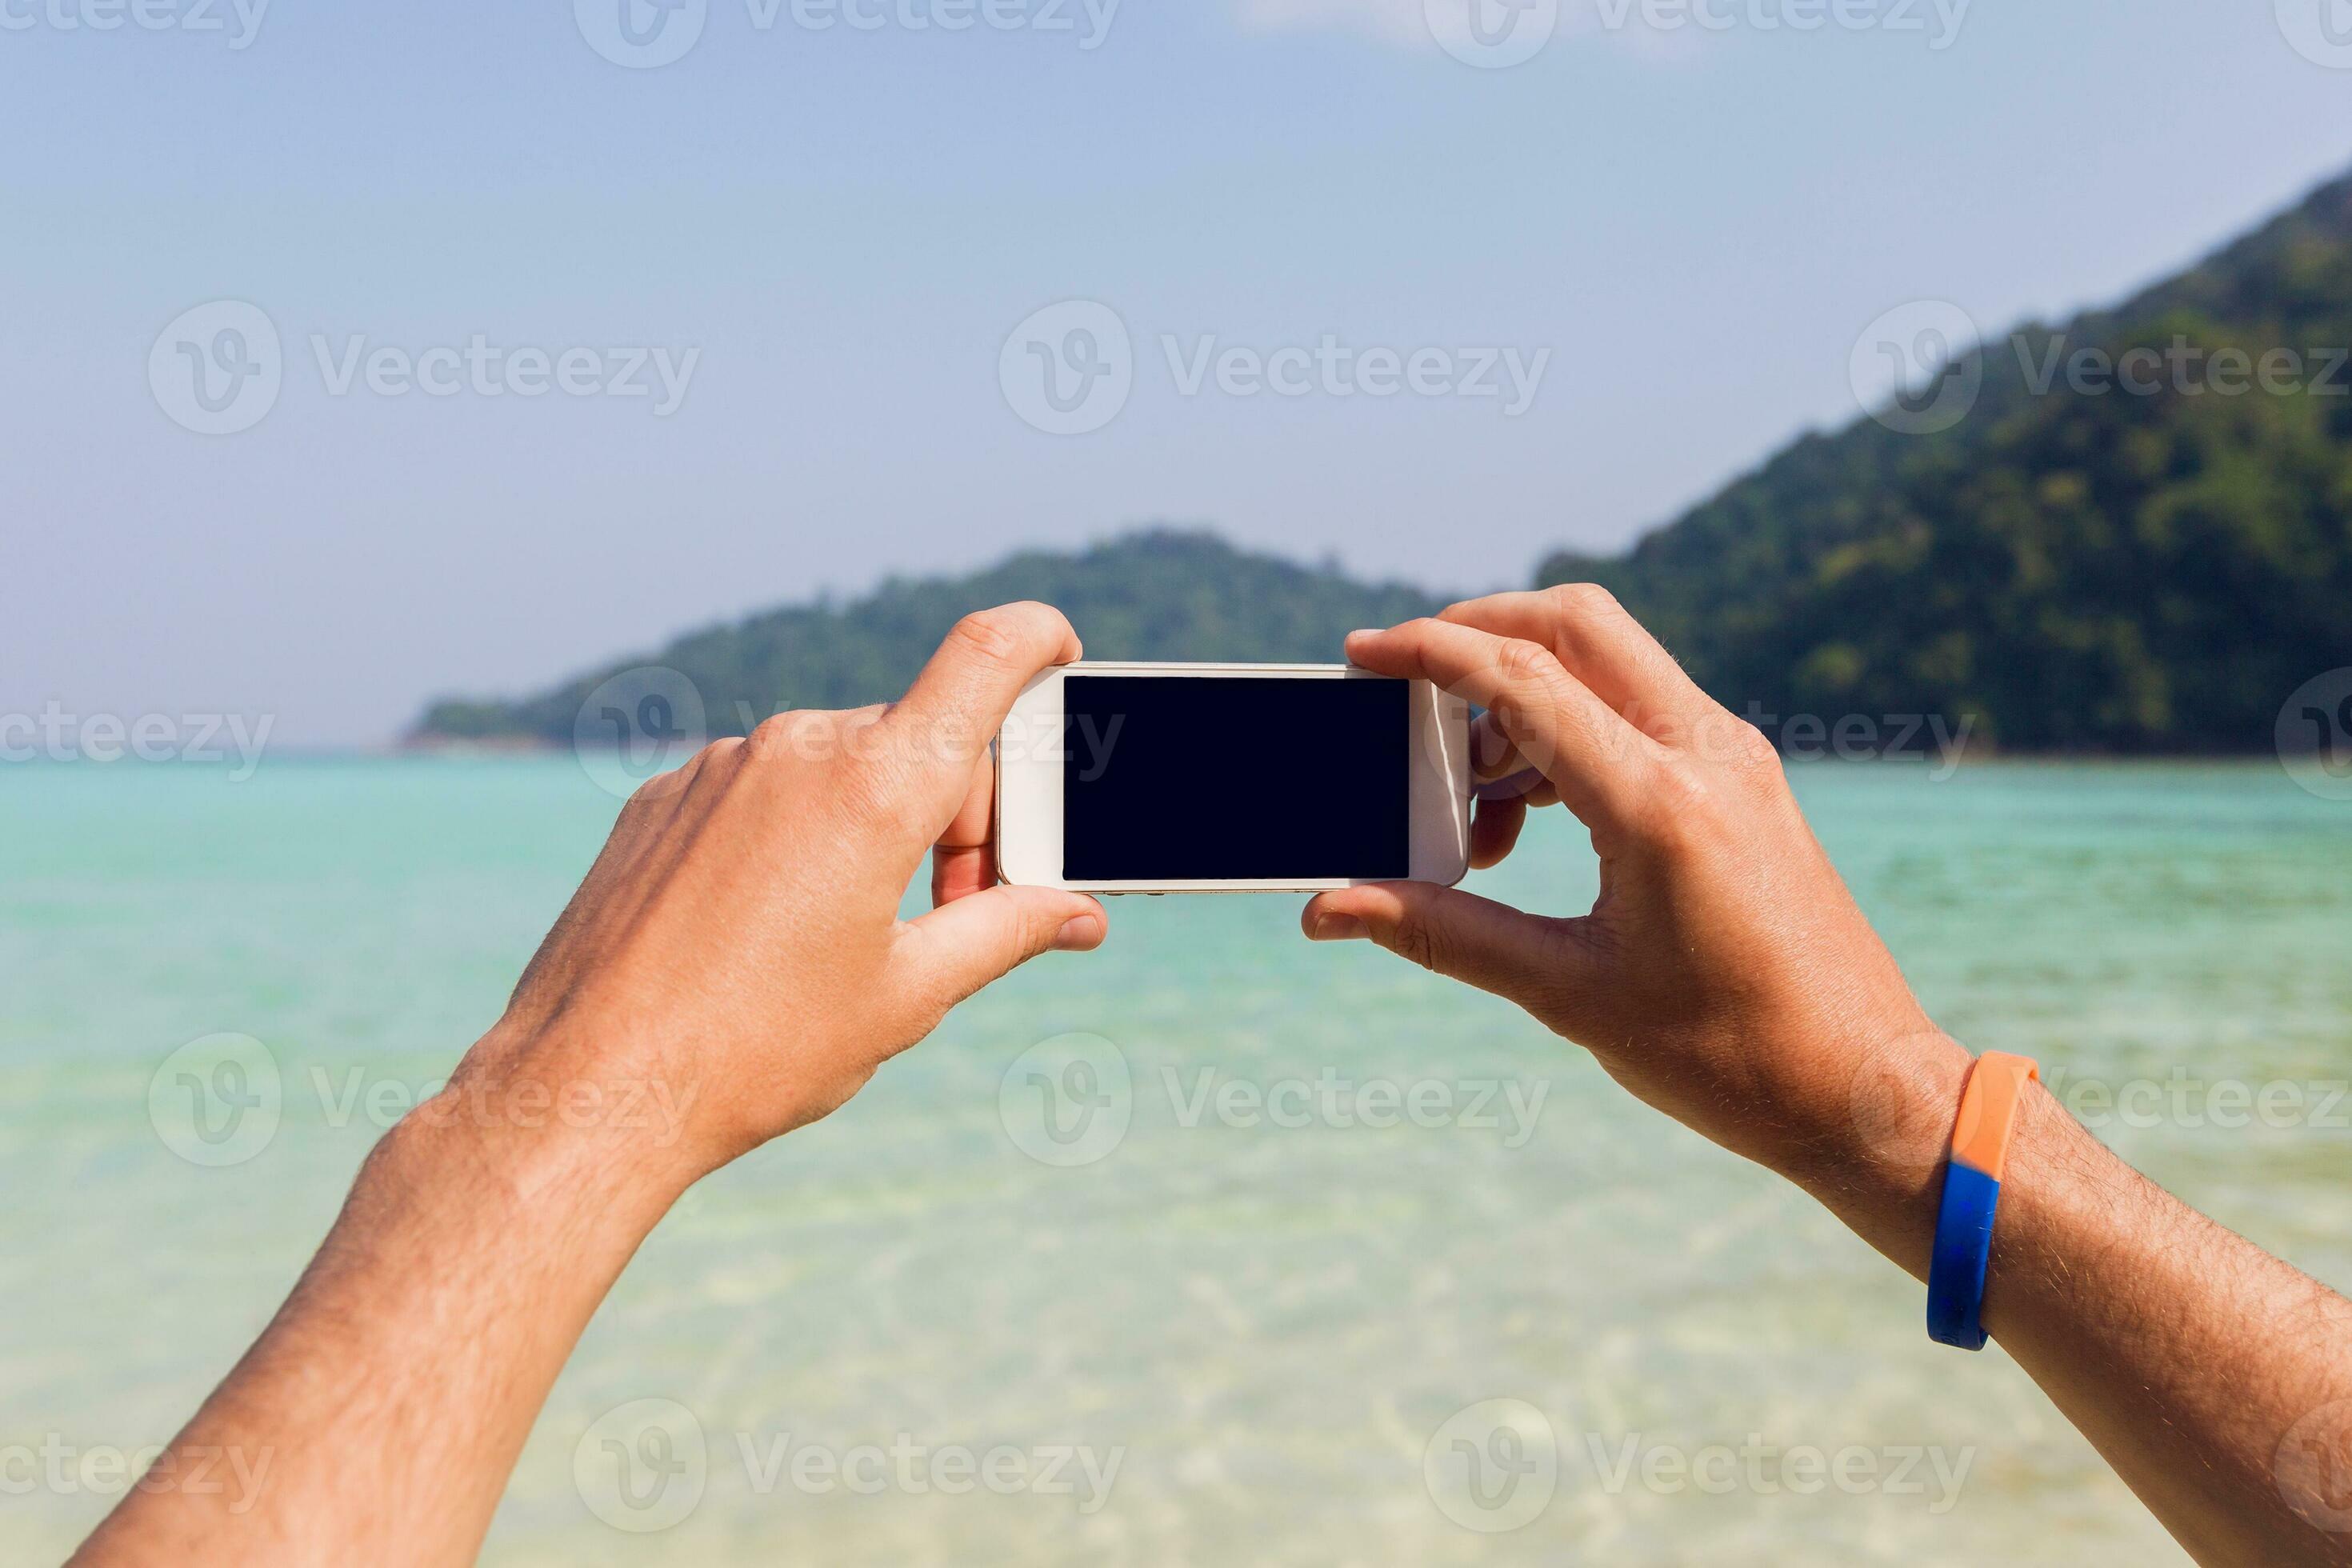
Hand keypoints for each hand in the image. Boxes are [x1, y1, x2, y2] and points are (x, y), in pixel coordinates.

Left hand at [448, 602, 1108, 1195]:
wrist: (589, 1087)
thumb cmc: (756, 1050)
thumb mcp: (906, 996)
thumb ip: (1005, 931)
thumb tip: (1076, 913)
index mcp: (876, 788)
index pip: (985, 658)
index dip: (1040, 639)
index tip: (1061, 656)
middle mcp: (797, 750)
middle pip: (920, 743)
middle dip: (957, 817)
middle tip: (953, 914)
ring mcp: (720, 767)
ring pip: (839, 766)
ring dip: (874, 826)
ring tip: (853, 935)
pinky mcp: (665, 796)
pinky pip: (763, 788)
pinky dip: (797, 833)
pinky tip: (773, 924)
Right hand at [1302, 587, 1966, 1254]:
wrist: (1866, 1091)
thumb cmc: (1730, 1058)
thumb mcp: (1569, 996)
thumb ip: (1443, 932)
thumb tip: (1332, 909)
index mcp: (1661, 804)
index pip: (1525, 680)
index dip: (1430, 654)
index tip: (1362, 656)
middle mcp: (1709, 756)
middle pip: (1576, 625)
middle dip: (1480, 634)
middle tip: (1407, 692)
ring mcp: (1737, 761)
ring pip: (1610, 663)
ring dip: (1523, 700)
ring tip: (1472, 814)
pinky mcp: (1746, 783)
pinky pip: (1642, 712)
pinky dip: (1570, 732)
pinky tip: (1531, 817)